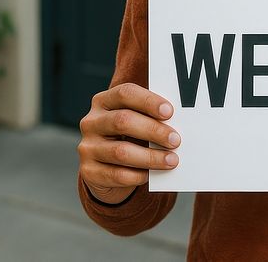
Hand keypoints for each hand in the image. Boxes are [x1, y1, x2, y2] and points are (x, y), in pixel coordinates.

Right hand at [78, 83, 180, 204]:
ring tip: (172, 160)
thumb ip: (151, 117)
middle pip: (123, 121)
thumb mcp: (136, 120)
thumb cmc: (130, 135)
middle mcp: (91, 122)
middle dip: (153, 130)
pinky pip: (117, 175)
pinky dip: (138, 175)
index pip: (125, 93)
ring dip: (151, 157)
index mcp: (104, 101)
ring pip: (121, 152)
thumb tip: (180, 123)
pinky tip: (152, 174)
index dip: (148, 101)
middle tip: (176, 140)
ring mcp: (87, 147)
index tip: (170, 112)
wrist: (106, 165)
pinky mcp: (88, 171)